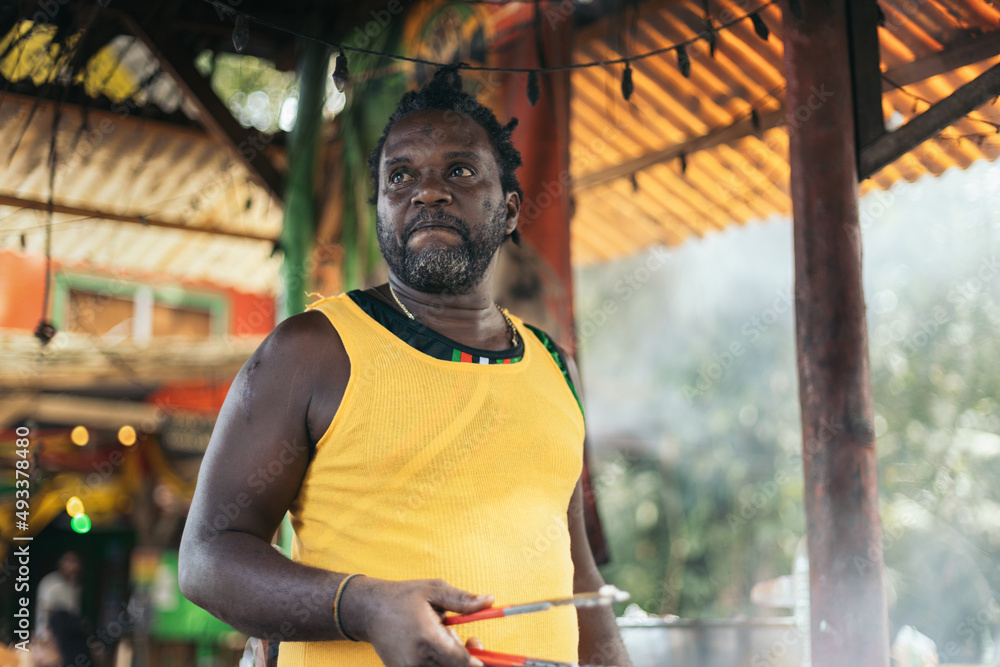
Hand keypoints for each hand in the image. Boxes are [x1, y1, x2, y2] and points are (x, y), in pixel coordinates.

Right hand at [341, 577, 493, 666]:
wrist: (369, 610)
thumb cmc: (403, 597)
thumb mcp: (434, 591)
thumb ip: (463, 599)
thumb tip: (490, 600)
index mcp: (427, 637)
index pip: (461, 661)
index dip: (477, 660)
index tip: (480, 648)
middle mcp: (417, 659)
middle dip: (467, 660)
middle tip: (468, 639)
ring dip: (449, 661)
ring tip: (443, 639)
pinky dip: (436, 662)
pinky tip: (431, 647)